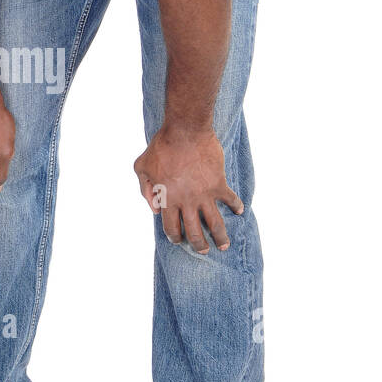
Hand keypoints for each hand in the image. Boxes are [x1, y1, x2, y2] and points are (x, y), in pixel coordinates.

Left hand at [133, 127, 243, 251]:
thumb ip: (145, 189)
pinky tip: (240, 210)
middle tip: (204, 250)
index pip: (171, 228)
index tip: (179, 240)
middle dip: (200, 245)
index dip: (175, 237)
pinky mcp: (219, 184)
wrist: (185, 130)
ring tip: (224, 245)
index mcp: (168, 199)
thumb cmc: (161, 147)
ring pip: (215, 223)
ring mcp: (204, 194)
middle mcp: (186, 202)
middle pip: (194, 232)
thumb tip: (153, 208)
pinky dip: (237, 206)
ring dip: (221, 237)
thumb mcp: (142, 166)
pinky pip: (230, 199)